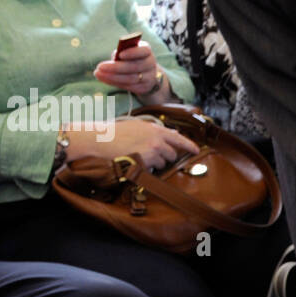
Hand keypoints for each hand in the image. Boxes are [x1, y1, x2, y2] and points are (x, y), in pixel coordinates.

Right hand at [67, 116, 200, 169]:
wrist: (98, 140)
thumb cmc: (114, 133)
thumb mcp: (136, 126)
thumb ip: (153, 131)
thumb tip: (167, 136)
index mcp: (155, 129)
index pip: (178, 138)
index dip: (189, 145)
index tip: (196, 150)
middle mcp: (156, 139)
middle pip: (172, 154)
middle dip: (164, 156)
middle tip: (149, 154)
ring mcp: (151, 151)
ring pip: (162, 163)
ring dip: (154, 163)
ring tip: (138, 156)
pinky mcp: (145, 162)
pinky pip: (152, 170)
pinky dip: (145, 169)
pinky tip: (135, 161)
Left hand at [93, 40, 172, 104]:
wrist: (145, 73)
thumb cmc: (132, 58)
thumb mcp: (128, 51)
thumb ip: (122, 52)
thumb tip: (114, 58)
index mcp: (147, 51)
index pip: (144, 51)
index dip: (133, 53)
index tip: (120, 55)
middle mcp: (151, 64)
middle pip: (134, 67)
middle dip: (116, 67)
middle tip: (100, 66)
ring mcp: (149, 78)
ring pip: (130, 78)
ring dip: (112, 77)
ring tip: (98, 73)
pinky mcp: (144, 88)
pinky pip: (128, 86)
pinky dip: (114, 82)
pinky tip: (104, 78)